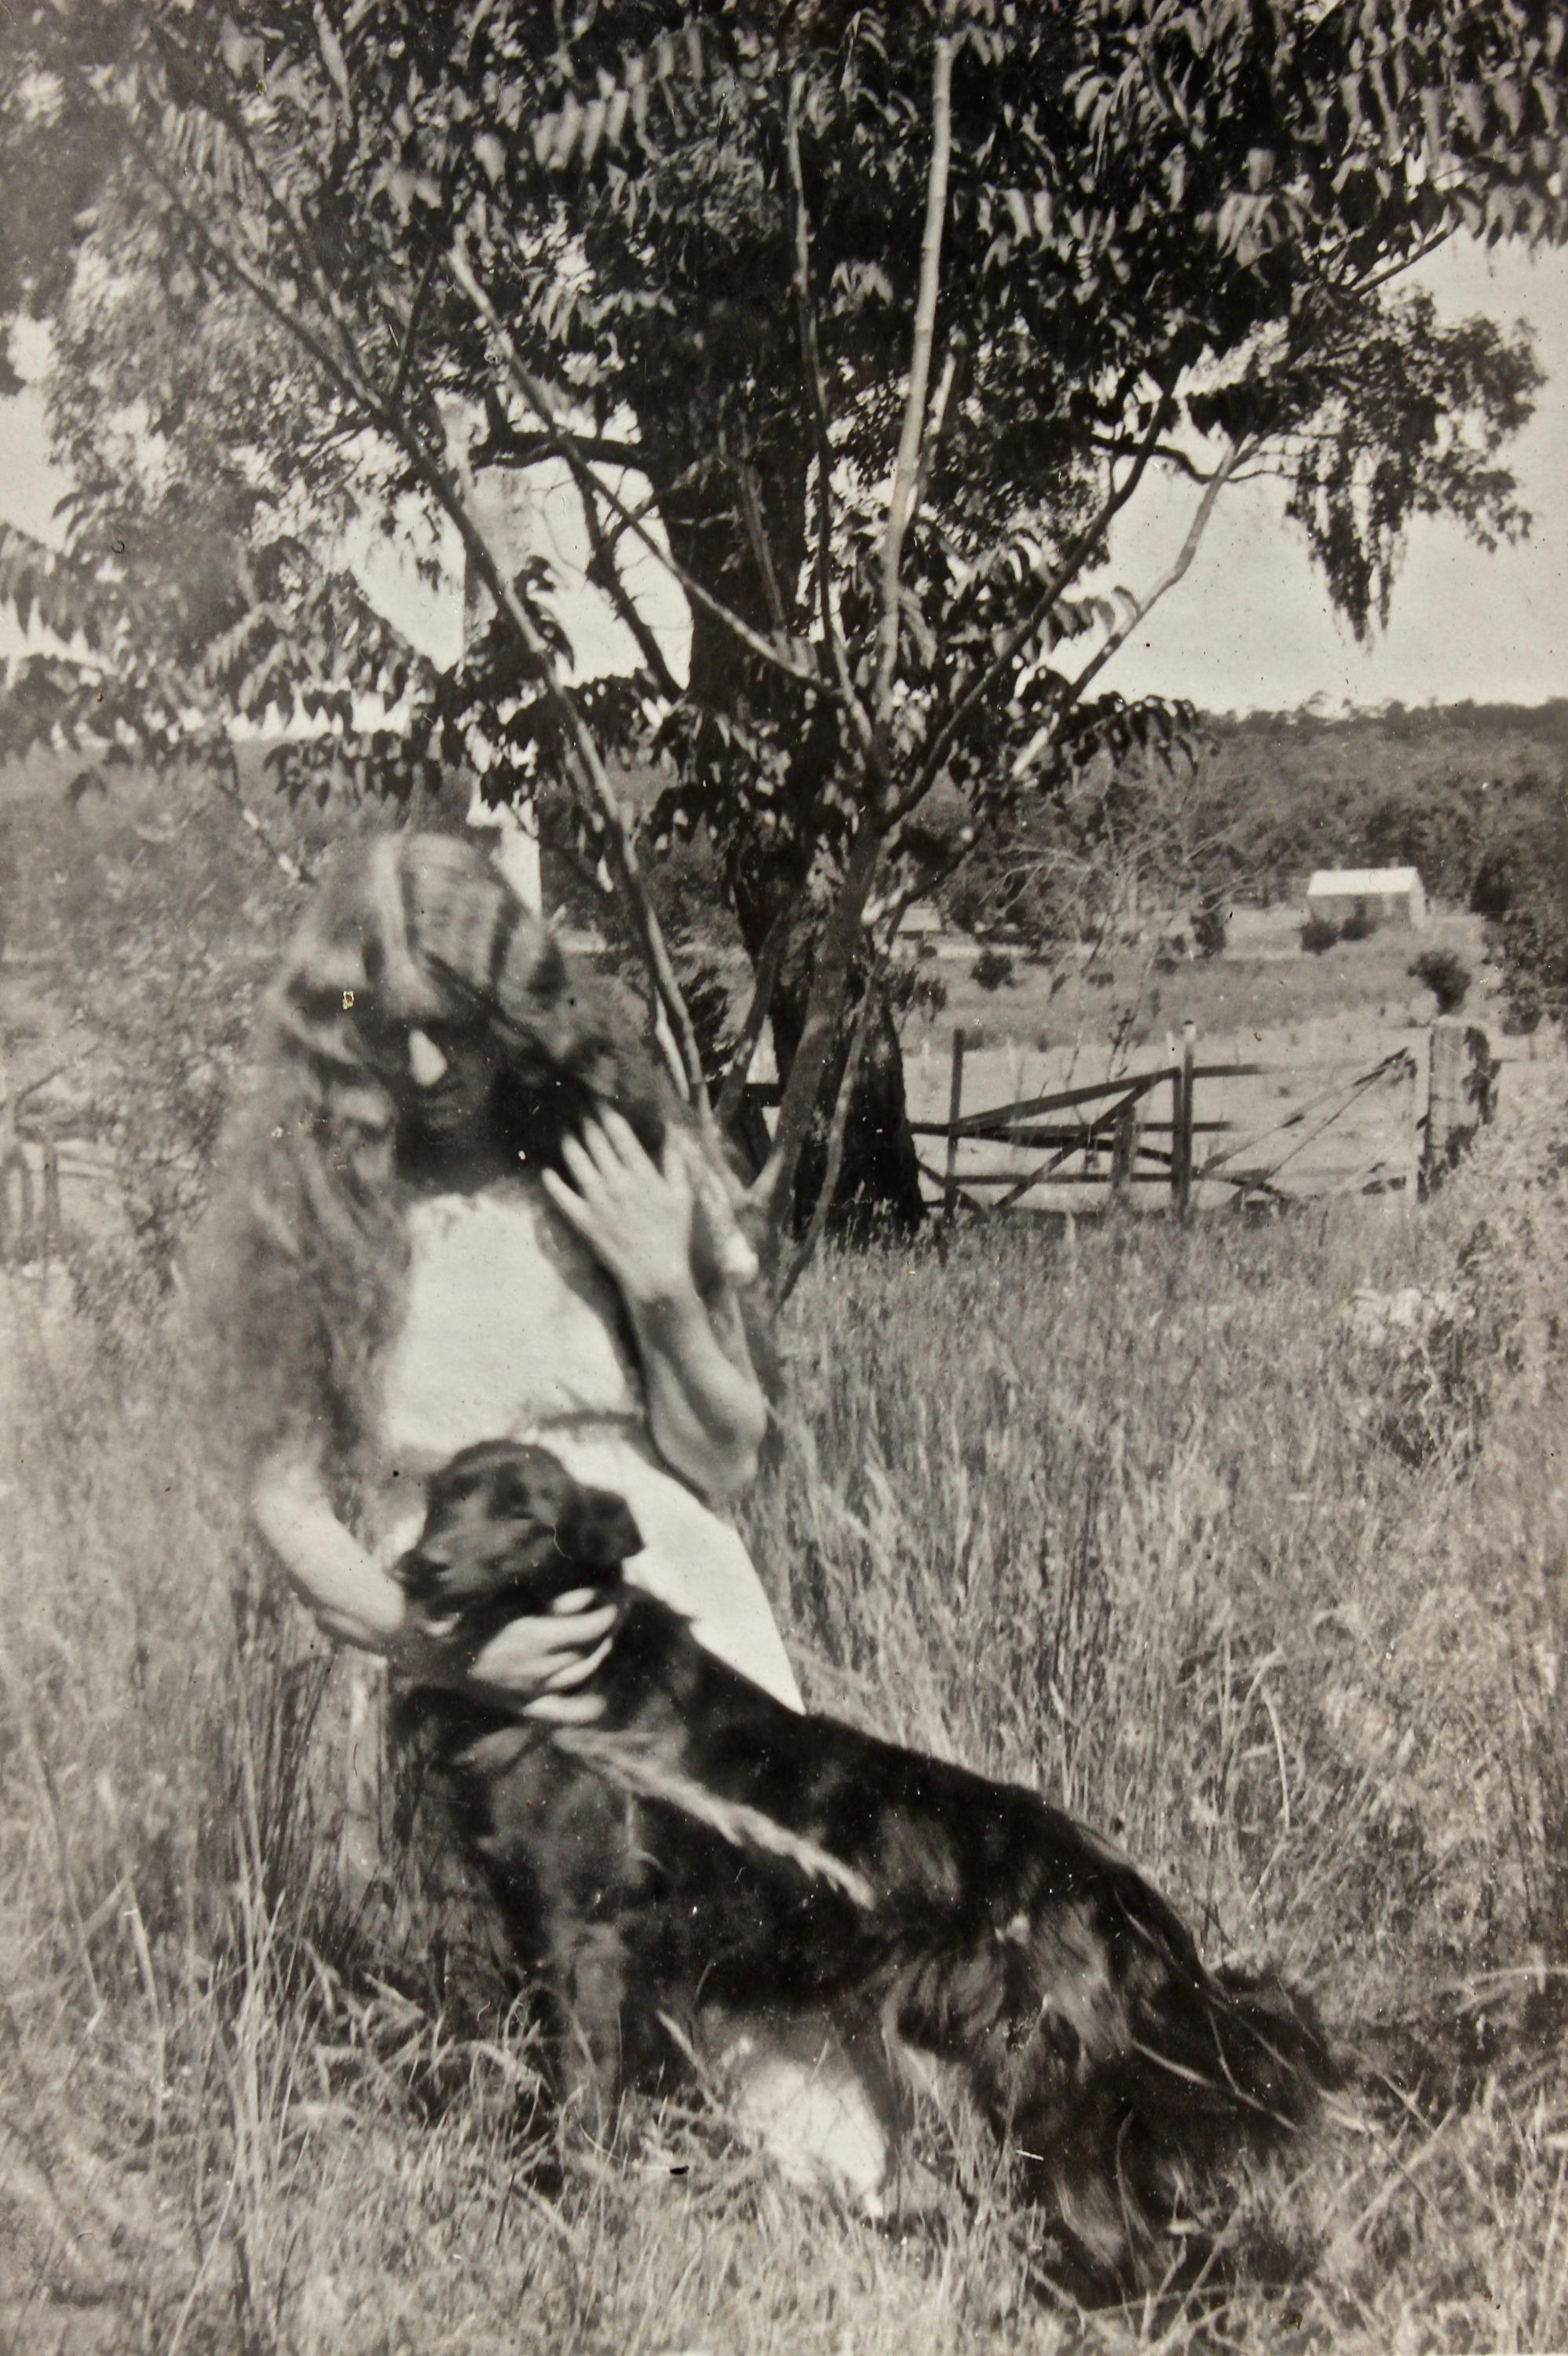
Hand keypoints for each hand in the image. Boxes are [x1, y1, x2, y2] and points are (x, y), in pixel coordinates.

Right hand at [469, 1590, 617, 1725]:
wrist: (426, 1645)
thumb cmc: (462, 1608)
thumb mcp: (506, 1593)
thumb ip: (547, 1597)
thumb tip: (587, 1594)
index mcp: (535, 1637)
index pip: (593, 1625)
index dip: (613, 1607)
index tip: (620, 1591)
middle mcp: (539, 1667)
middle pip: (591, 1648)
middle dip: (608, 1625)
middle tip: (616, 1606)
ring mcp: (531, 1688)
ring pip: (581, 1673)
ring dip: (599, 1652)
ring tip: (606, 1633)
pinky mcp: (519, 1702)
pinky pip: (558, 1712)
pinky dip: (582, 1709)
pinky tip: (600, 1704)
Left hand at [541, 1109, 696, 1307]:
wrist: (655, 1273)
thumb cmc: (673, 1234)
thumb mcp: (682, 1194)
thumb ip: (675, 1161)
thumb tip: (670, 1130)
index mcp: (641, 1172)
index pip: (618, 1132)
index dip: (605, 1110)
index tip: (596, 1094)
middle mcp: (616, 1181)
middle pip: (594, 1140)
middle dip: (583, 1117)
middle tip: (574, 1101)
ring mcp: (596, 1200)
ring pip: (575, 1161)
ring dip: (567, 1140)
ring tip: (563, 1127)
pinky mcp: (582, 1220)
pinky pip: (561, 1196)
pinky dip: (552, 1181)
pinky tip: (546, 1170)